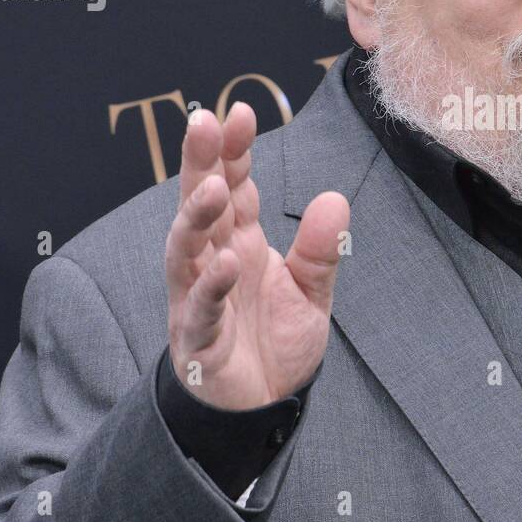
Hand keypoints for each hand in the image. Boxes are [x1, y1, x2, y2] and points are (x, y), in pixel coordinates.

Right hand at [165, 101, 349, 408]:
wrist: (262, 410)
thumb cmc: (274, 345)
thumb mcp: (309, 292)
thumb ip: (320, 249)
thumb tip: (335, 199)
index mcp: (238, 242)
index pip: (233, 185)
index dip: (233, 150)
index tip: (239, 111)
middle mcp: (212, 261)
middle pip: (200, 202)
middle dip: (201, 161)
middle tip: (204, 121)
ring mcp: (198, 297)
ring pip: (186, 248)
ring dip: (197, 216)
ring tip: (215, 186)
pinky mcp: (198, 339)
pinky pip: (200, 308)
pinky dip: (210, 285)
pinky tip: (226, 262)